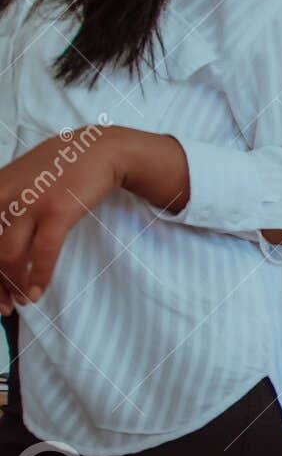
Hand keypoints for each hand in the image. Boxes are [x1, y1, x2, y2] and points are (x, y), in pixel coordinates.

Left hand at [0, 127, 121, 311]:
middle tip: (4, 305)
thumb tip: (1, 249)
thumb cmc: (58, 169)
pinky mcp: (57, 212)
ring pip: (8, 255)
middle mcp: (1, 196)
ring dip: (14, 284)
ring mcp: (29, 203)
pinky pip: (42, 254)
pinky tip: (38, 291)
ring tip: (24, 300)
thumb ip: (3, 207)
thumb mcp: (17, 182)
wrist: (97, 151)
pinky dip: (39, 277)